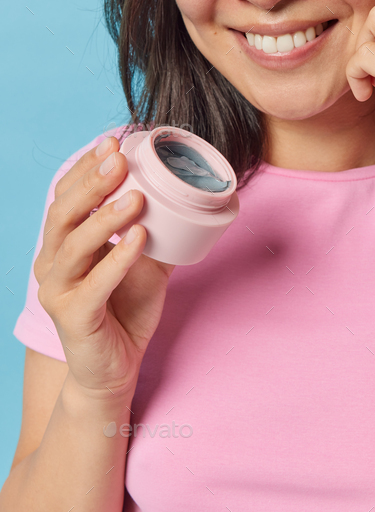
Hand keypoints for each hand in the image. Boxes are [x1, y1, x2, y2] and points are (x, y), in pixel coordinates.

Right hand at [34, 136, 175, 399]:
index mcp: (62, 245)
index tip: (111, 143)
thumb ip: (155, 230)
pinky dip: (117, 258)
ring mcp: (58, 291)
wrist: (115, 368)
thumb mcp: (144, 261)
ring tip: (136, 196)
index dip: (85, 170)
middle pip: (63, 214)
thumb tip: (186, 193)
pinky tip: (138, 238)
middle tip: (119, 159)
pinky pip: (94, 284)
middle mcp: (51, 263)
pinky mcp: (73, 317)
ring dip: (105, 217)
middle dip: (91, 183)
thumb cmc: (125, 309)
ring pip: (74, 245)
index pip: (66, 197)